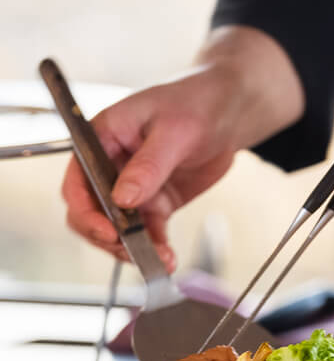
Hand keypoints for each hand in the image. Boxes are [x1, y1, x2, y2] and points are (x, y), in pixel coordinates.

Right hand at [61, 26, 302, 268]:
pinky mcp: (155, 201)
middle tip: (132, 249)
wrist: (230, 108)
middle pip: (90, 212)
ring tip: (160, 259)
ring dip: (131, 248)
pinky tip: (167, 257)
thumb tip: (122, 199)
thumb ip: (149, 164)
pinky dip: (154, 246)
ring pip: (117, 228)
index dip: (86, 210)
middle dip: (106, 235)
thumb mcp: (175, 129)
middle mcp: (110, 165)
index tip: (108, 230)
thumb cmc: (198, 102)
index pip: (78, 180)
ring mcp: (132, 185)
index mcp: (103, 138)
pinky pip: (146, 231)